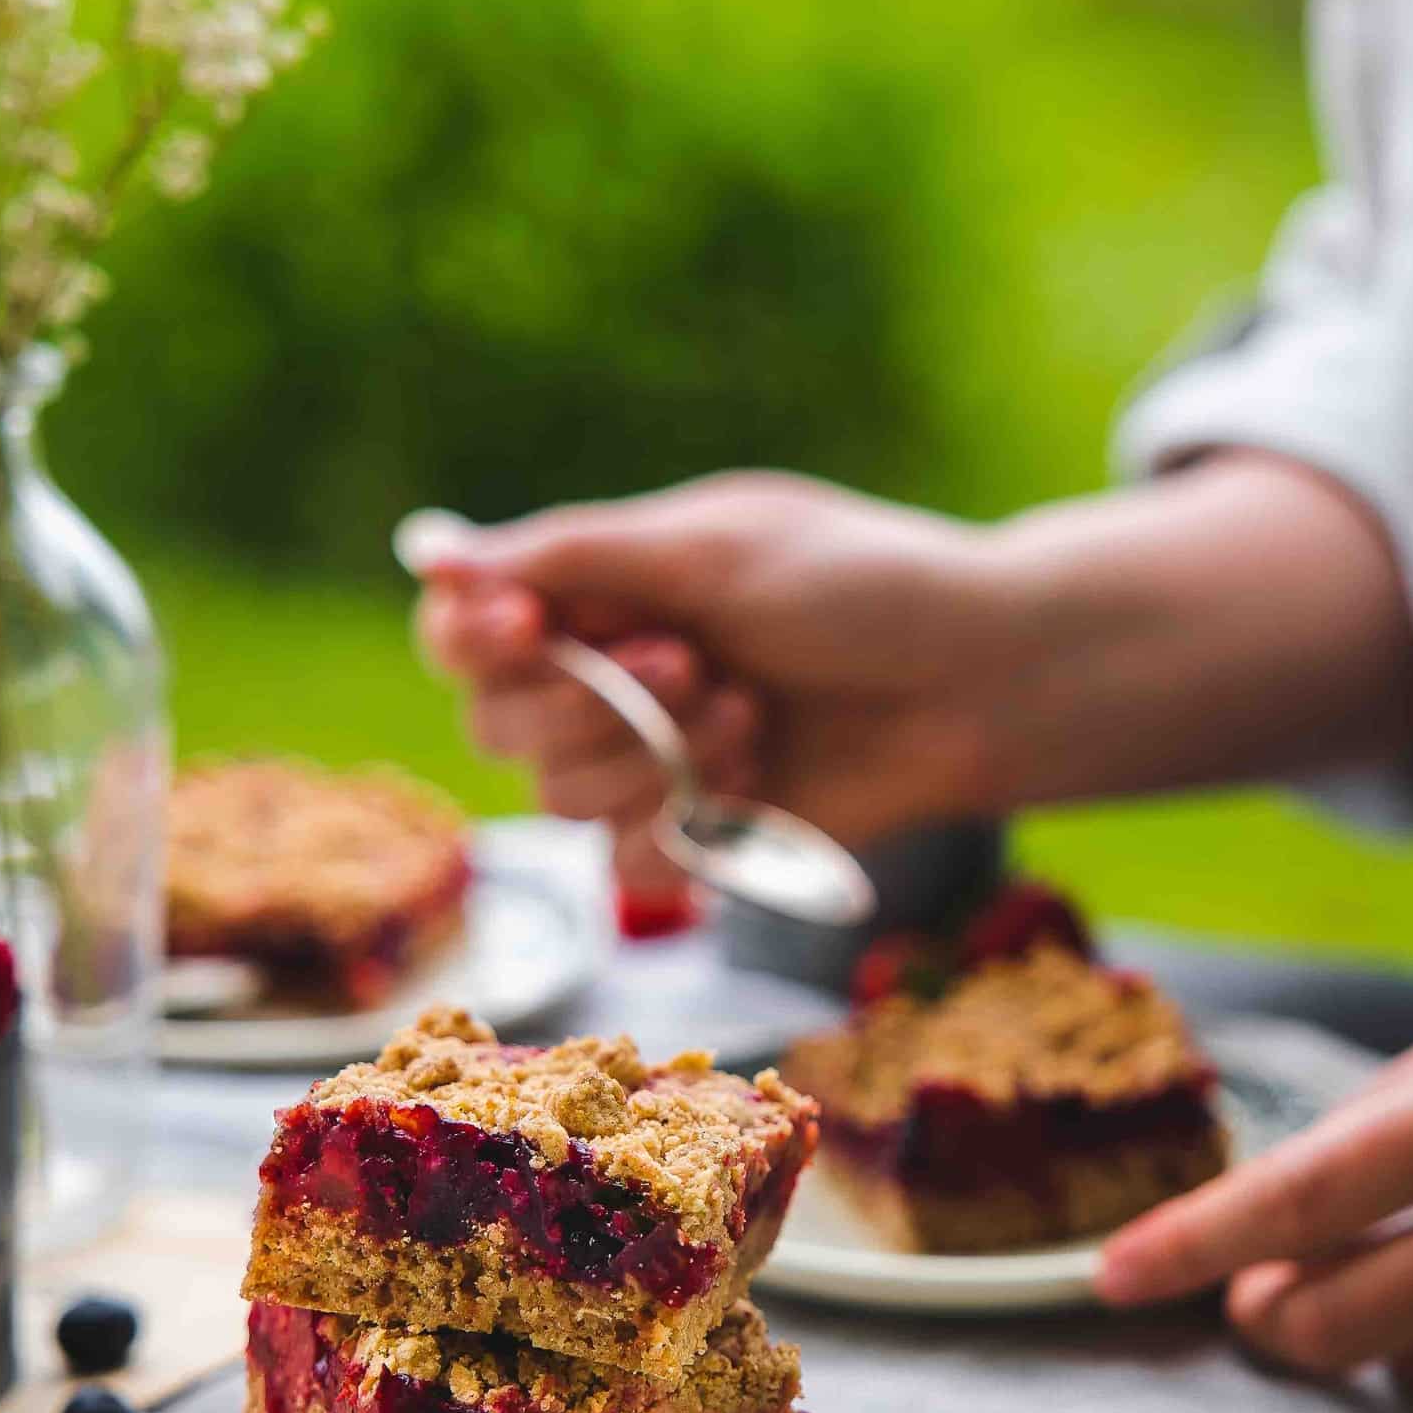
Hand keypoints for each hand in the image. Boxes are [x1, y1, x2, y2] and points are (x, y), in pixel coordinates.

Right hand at [411, 453, 1412, 895]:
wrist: (983, 680)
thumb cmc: (862, 585)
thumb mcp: (714, 546)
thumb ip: (569, 555)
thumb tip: (429, 552)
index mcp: (600, 586)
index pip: (463, 625)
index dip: (475, 636)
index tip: (528, 625)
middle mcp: (607, 676)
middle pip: (497, 721)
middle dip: (594, 699)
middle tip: (696, 660)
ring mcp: (648, 762)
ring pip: (559, 799)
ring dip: (659, 755)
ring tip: (753, 710)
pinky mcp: (699, 838)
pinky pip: (632, 866)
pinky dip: (694, 825)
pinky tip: (765, 776)